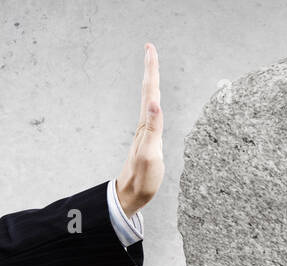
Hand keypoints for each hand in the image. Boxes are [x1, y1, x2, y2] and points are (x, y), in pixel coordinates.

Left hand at [115, 43, 163, 216]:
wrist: (131, 195)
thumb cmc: (142, 179)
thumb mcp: (150, 155)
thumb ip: (154, 128)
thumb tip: (154, 103)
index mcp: (146, 125)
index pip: (150, 91)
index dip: (151, 70)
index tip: (150, 48)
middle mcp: (145, 124)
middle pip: (149, 91)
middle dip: (151, 69)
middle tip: (150, 49)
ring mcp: (147, 131)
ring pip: (150, 99)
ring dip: (152, 81)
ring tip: (152, 66)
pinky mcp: (149, 139)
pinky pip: (153, 112)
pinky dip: (155, 99)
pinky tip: (155, 100)